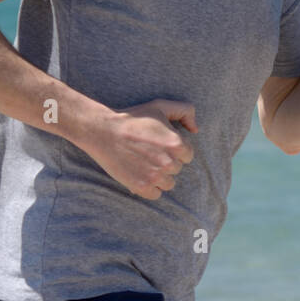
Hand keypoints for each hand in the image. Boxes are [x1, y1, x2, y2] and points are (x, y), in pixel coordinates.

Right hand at [80, 99, 196, 199]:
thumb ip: (184, 111)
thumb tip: (195, 130)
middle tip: (147, 152)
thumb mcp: (160, 106)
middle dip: (166, 162)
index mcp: (177, 144)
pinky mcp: (142, 187)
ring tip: (143, 164)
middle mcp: (169, 163)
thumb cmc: (133, 118)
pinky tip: (139, 174)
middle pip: (176, 169)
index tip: (159, 145)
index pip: (187, 156)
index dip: (174, 150)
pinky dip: (149, 188)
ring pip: (168, 184)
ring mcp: (156, 176)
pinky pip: (156, 194)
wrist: (103, 131)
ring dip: (159, 177)